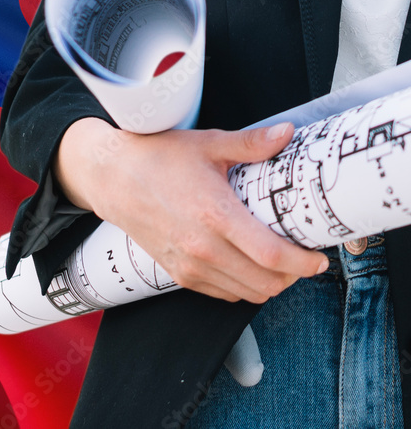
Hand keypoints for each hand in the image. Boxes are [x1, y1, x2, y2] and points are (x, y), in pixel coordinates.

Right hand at [54, 118, 329, 303]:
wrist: (110, 177)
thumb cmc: (155, 157)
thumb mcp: (206, 144)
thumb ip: (250, 143)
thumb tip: (287, 134)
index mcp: (216, 216)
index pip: (274, 256)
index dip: (304, 263)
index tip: (318, 257)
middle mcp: (203, 248)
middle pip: (267, 283)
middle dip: (293, 275)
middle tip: (301, 257)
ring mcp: (189, 265)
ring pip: (247, 294)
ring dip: (269, 283)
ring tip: (275, 261)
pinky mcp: (177, 273)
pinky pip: (223, 294)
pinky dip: (242, 286)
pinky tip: (245, 264)